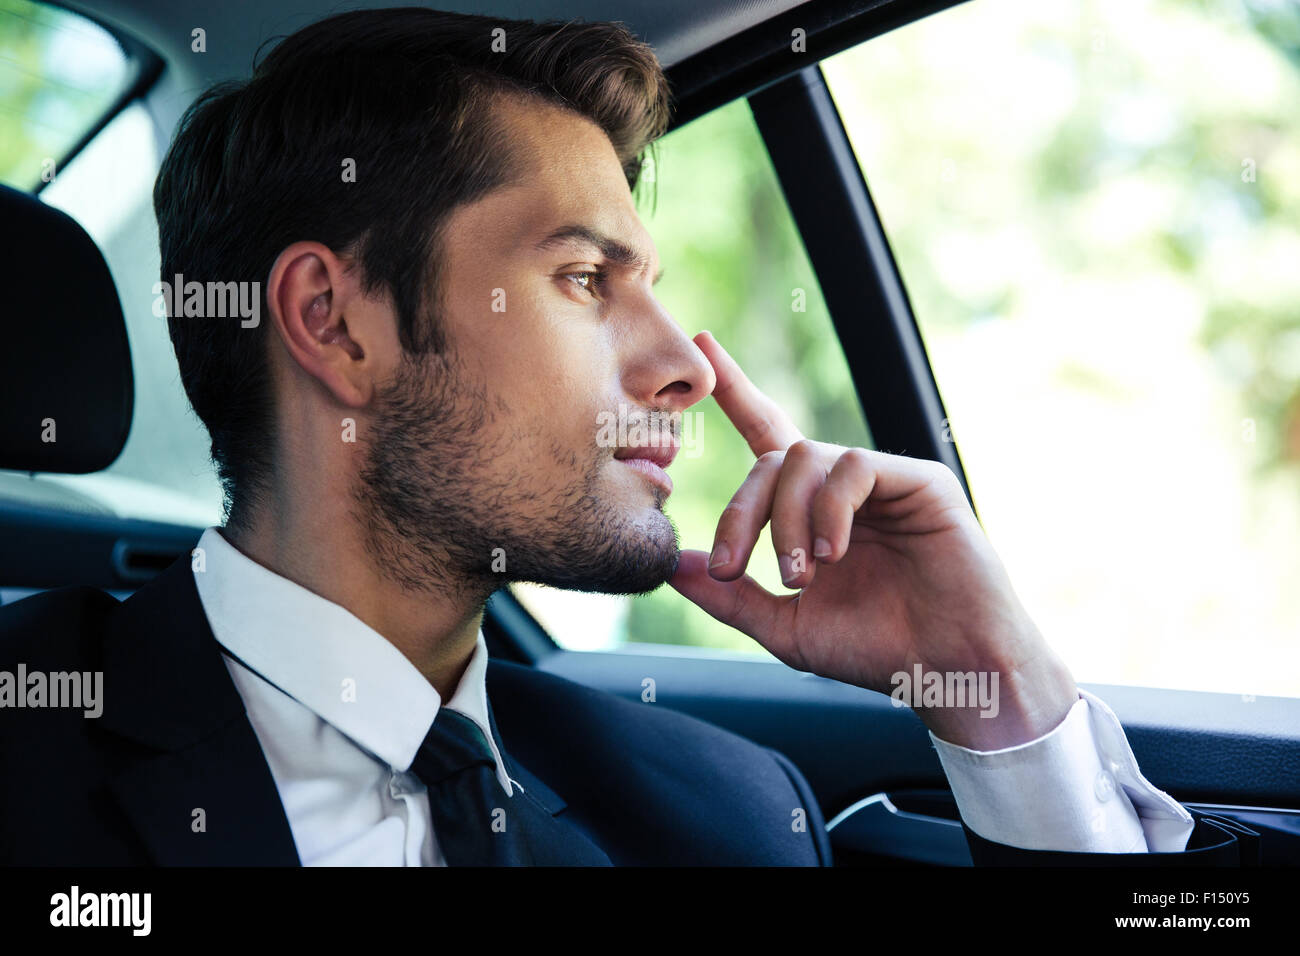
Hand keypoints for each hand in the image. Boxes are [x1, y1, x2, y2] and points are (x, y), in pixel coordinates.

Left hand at [669, 332, 1077, 749]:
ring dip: (785, 519)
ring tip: (799, 575)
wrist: (949, 672)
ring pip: (807, 458)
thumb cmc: (877, 651)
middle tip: (730, 566)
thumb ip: (730, 597)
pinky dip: (830, 510)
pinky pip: (854, 468)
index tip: (704, 348)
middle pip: (773, 459)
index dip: (737, 392)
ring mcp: (885, 479)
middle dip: (740, 510)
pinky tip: (833, 553)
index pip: (769, 436)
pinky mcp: (921, 480)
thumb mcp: (786, 629)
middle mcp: (847, 487)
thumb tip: (673, 564)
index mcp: (815, 512)